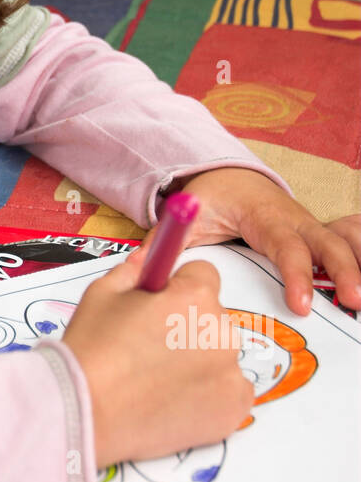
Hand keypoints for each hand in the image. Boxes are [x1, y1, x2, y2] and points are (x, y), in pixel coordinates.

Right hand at [62, 250, 252, 467]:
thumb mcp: (103, 292)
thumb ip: (135, 269)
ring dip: (199, 360)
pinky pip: (230, 390)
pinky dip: (209, 395)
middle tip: (151, 350)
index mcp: (195, 295)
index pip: (203, 275)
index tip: (158, 309)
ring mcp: (231, 372)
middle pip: (213, 317)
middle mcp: (222, 330)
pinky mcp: (234, 409)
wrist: (85, 412)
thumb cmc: (91, 350)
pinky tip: (175, 400)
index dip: (178, 290)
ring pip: (220, 354)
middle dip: (189, 326)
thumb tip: (150, 257)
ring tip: (157, 381)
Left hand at [142, 169, 360, 317]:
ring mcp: (309, 226)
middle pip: (326, 244)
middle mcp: (293, 219)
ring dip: (356, 265)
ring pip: (341, 241)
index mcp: (264, 216)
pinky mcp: (315, 235)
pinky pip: (344, 241)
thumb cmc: (212, 199)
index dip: (296, 275)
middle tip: (353, 302)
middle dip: (343, 271)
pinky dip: (357, 256)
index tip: (300, 305)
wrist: (229, 176)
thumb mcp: (190, 214)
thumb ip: (169, 240)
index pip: (285, 246)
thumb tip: (141, 268)